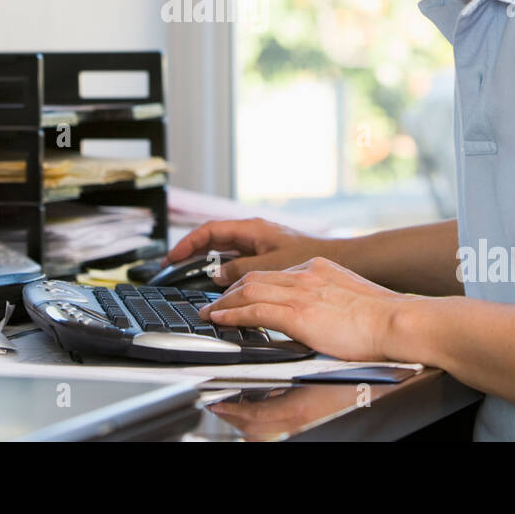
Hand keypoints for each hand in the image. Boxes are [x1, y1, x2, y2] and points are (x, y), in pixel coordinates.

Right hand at [162, 217, 329, 286]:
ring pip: (225, 251)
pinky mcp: (267, 256)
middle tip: (172, 268)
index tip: (172, 258)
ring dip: (207, 262)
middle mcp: (253, 233)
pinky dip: (224, 270)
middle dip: (191, 252)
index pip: (209, 231)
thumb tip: (216, 276)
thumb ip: (240, 270)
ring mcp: (260, 244)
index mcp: (251, 228)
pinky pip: (238, 261)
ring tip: (189, 277)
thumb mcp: (269, 266)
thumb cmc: (310, 257)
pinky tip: (219, 285)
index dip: (188, 244)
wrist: (342, 260)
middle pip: (213, 239)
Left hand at [197, 257, 407, 361]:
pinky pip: (254, 310)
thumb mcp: (349, 299)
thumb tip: (320, 316)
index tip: (242, 294)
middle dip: (231, 291)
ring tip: (210, 313)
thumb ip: (328, 301)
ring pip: (249, 290)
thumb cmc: (382, 319)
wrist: (395, 321)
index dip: (253, 285)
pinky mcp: (298, 313)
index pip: (275, 274)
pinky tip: (220, 320)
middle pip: (256, 277)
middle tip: (217, 303)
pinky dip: (232, 314)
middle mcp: (306, 275)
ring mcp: (301, 292)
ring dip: (224, 303)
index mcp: (318, 269)